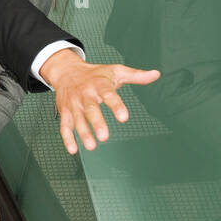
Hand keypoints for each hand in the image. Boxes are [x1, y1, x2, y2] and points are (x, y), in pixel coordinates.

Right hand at [38, 49, 160, 152]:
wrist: (66, 71)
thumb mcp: (116, 71)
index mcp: (99, 85)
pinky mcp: (65, 112)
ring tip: (91, 146)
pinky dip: (67, 138)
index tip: (123, 117)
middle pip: (90, 109)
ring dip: (83, 133)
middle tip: (104, 136)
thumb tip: (155, 75)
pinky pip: (64, 126)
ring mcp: (74, 104)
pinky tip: (73, 149)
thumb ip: (136, 75)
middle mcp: (85, 95)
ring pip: (77, 120)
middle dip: (96, 123)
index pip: (108, 95)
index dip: (115, 106)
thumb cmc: (94, 74)